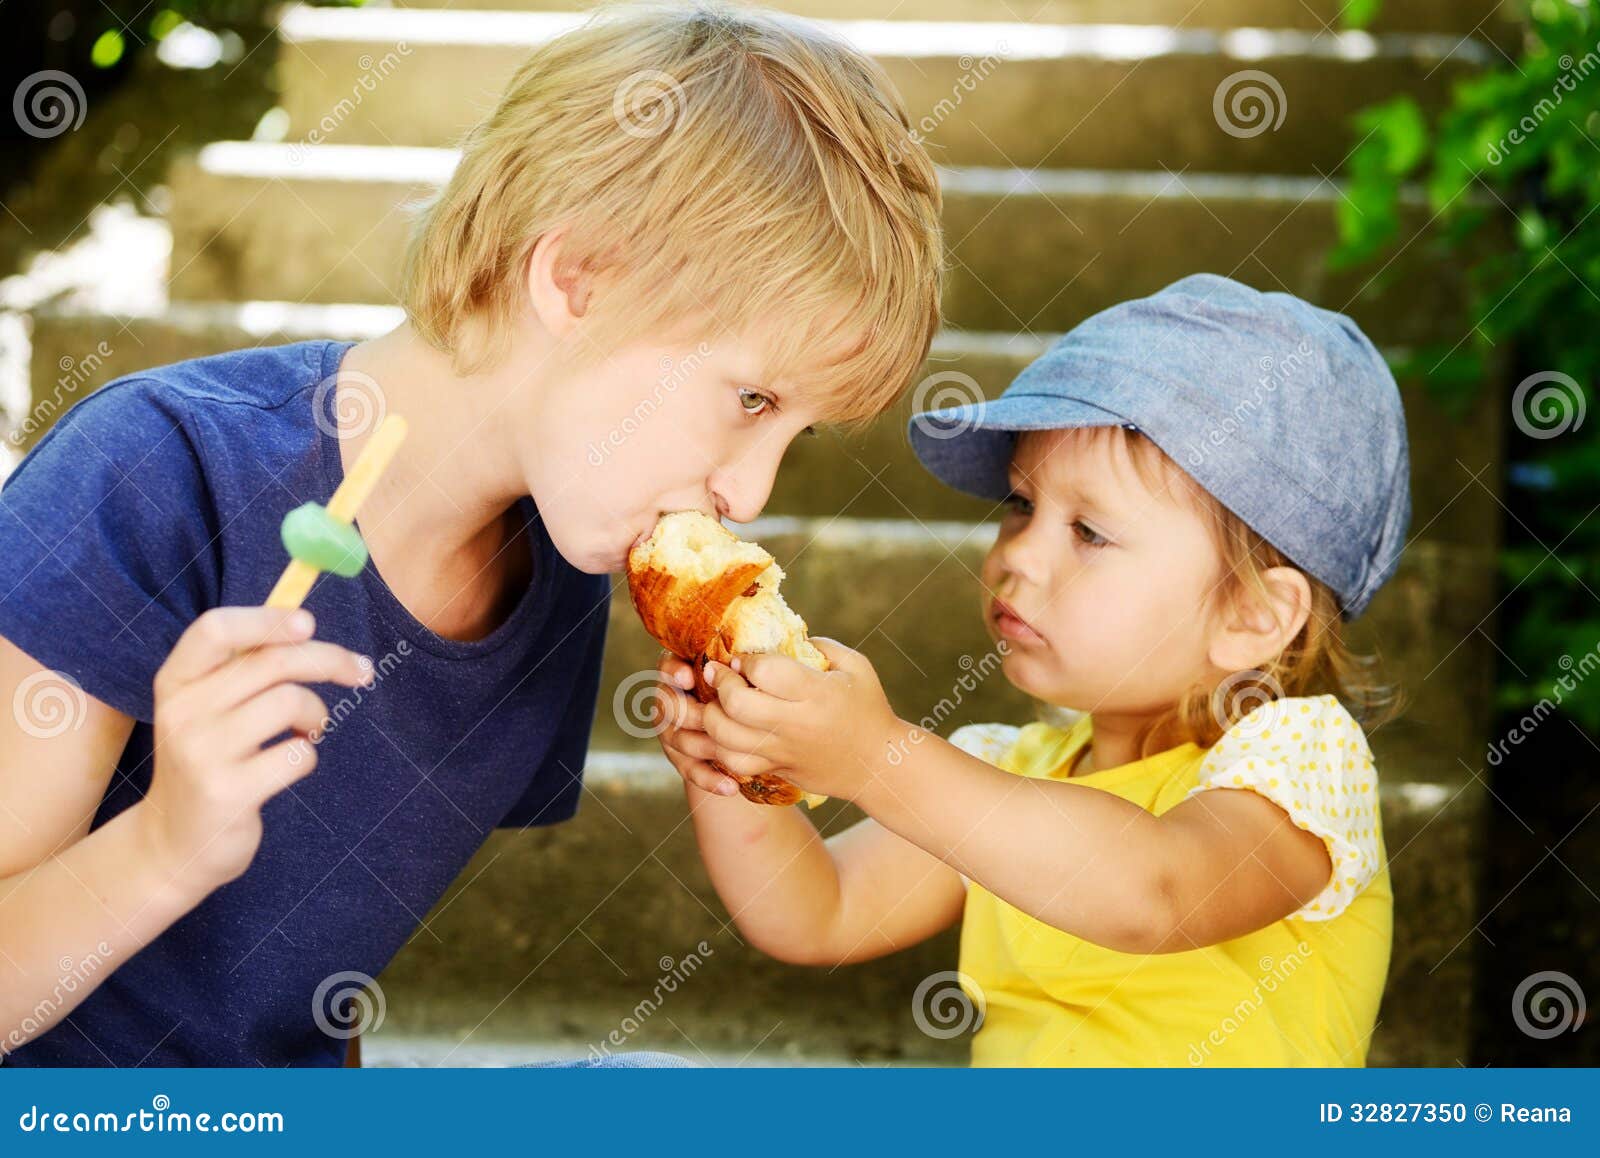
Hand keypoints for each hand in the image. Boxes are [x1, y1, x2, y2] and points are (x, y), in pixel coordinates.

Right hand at [138, 607, 373, 889]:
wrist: (173, 844)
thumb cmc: (208, 761)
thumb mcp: (207, 708)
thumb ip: (243, 666)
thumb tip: (303, 619)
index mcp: (175, 682)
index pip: (215, 629)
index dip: (266, 619)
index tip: (308, 622)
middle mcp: (182, 712)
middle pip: (272, 662)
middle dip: (330, 659)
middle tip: (361, 670)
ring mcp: (201, 753)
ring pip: (290, 702)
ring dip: (316, 714)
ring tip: (308, 730)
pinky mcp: (227, 792)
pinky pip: (298, 754)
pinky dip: (308, 754)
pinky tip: (290, 764)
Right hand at [651, 651, 741, 797]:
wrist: (746, 720)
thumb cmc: (746, 684)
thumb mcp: (742, 670)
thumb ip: (738, 662)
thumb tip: (753, 657)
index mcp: (682, 670)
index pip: (666, 666)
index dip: (673, 672)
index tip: (688, 678)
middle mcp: (670, 699)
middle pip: (667, 705)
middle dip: (689, 712)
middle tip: (709, 716)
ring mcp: (672, 731)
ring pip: (679, 740)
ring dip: (705, 746)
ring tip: (729, 752)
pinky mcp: (681, 758)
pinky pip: (691, 770)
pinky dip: (710, 780)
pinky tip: (731, 787)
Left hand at [701, 638, 903, 802]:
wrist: (878, 765)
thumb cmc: (868, 708)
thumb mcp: (856, 666)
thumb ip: (821, 645)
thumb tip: (782, 634)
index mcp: (817, 693)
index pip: (765, 672)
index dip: (746, 661)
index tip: (744, 658)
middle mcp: (796, 724)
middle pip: (738, 705)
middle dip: (720, 684)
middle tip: (717, 673)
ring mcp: (783, 752)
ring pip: (727, 739)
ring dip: (712, 716)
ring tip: (715, 702)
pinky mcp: (776, 770)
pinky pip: (734, 764)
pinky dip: (719, 748)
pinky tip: (724, 731)